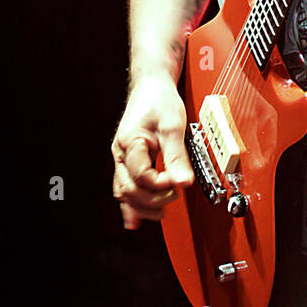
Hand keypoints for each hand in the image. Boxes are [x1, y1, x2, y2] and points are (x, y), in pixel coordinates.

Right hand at [111, 76, 194, 229]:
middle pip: (130, 190)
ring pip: (125, 192)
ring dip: (142, 206)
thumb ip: (177, 156)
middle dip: (153, 199)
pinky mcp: (129, 160)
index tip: (178, 183)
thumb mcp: (173, 125)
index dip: (160, 185)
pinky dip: (130, 205)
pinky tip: (134, 220)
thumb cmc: (159, 100)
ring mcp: (123, 158)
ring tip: (161, 213)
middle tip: (174, 196)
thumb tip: (184, 182)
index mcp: (130, 144)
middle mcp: (121, 154)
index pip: (142, 177)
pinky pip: (125, 187)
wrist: (151, 85)